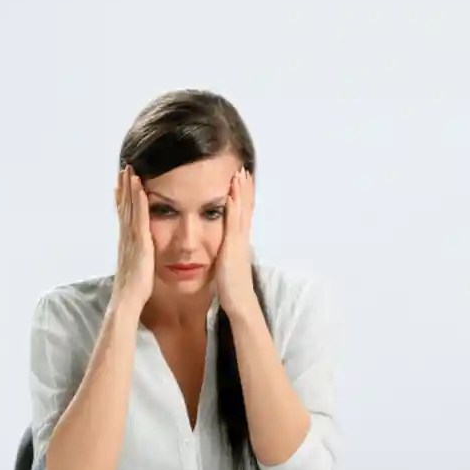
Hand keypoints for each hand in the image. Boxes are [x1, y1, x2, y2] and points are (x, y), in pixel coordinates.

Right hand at [112, 163, 153, 311]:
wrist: (128, 300)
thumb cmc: (135, 290)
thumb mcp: (137, 269)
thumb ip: (139, 258)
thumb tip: (141, 256)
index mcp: (127, 242)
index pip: (123, 215)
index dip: (122, 198)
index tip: (121, 183)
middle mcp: (125, 236)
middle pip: (123, 206)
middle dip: (123, 186)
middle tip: (124, 168)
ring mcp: (130, 238)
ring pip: (128, 207)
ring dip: (129, 187)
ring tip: (129, 169)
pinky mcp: (138, 242)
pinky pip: (138, 216)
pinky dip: (138, 200)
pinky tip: (140, 187)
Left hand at [217, 167, 258, 317]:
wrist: (239, 301)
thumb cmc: (231, 287)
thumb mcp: (228, 265)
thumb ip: (226, 254)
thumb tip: (224, 249)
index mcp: (239, 242)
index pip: (242, 215)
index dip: (243, 198)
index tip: (242, 182)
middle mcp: (241, 238)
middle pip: (245, 207)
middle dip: (245, 188)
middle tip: (243, 169)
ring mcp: (238, 241)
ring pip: (241, 211)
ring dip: (241, 192)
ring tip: (239, 173)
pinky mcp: (233, 246)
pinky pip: (233, 223)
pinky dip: (234, 208)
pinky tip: (230, 194)